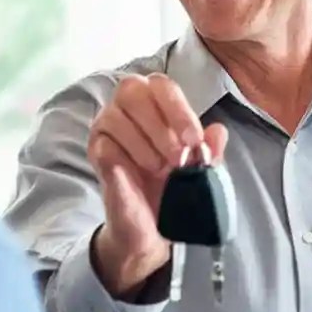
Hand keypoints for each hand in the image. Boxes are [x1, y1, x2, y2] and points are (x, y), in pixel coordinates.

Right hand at [88, 73, 227, 298]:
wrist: (150, 225)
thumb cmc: (173, 187)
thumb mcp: (200, 169)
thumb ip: (209, 150)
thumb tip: (217, 132)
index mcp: (155, 103)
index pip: (162, 85)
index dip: (179, 109)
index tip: (194, 140)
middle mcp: (125, 108)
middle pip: (132, 89)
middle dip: (160, 125)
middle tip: (177, 158)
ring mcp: (105, 127)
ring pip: (116, 116)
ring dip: (144, 144)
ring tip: (160, 170)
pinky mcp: (94, 151)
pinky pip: (105, 144)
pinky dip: (127, 158)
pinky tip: (140, 174)